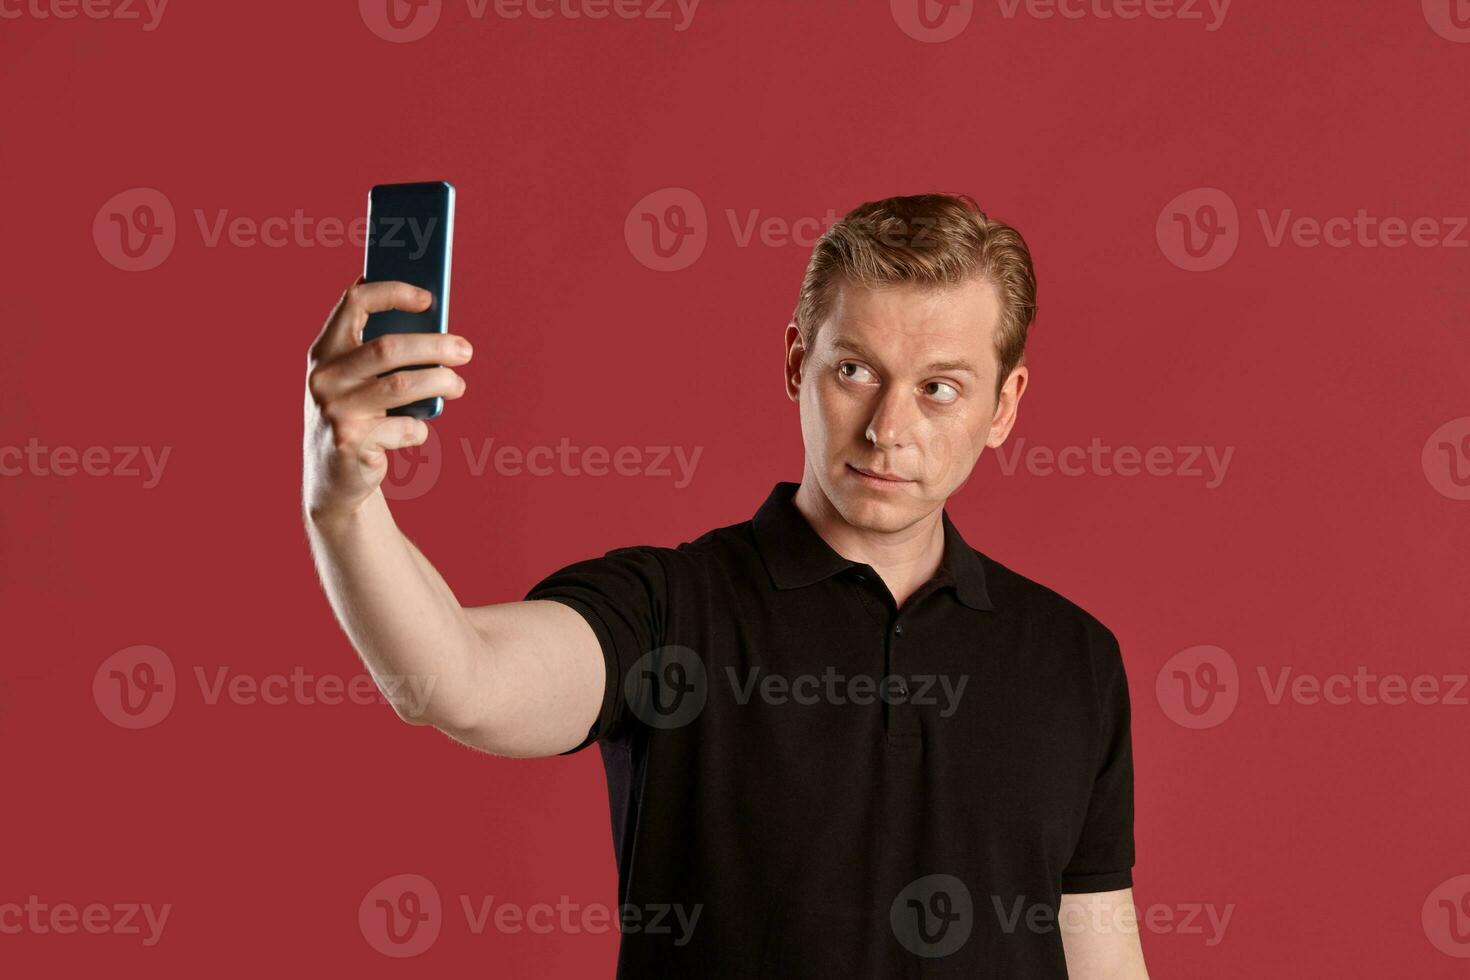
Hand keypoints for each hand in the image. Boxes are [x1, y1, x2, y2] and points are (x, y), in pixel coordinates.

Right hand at [303, 277, 471, 523]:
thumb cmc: (356, 419)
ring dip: (440, 382)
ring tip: (458, 385)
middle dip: (435, 345)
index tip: (429, 299)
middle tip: (465, 350)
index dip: (393, 292)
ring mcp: (334, 410)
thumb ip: (379, 352)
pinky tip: (417, 432)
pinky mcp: (351, 441)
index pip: (354, 302)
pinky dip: (419, 429)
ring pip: (402, 385)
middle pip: (388, 347)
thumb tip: (432, 319)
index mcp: (324, 351)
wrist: (332, 482)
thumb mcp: (355, 382)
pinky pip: (404, 427)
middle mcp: (323, 377)